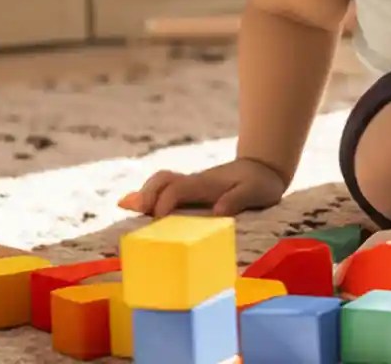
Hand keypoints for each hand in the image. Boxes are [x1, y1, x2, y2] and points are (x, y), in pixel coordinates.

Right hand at [125, 158, 286, 217]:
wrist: (263, 168)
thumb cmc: (259, 184)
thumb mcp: (255, 192)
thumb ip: (238, 199)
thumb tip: (217, 210)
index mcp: (205, 184)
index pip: (177, 189)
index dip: (164, 204)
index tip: (159, 223)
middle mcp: (193, 182)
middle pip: (160, 181)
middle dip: (145, 196)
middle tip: (135, 215)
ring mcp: (189, 185)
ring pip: (158, 183)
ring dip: (143, 195)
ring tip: (127, 210)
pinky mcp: (189, 191)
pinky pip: (163, 189)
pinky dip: (146, 196)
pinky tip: (127, 204)